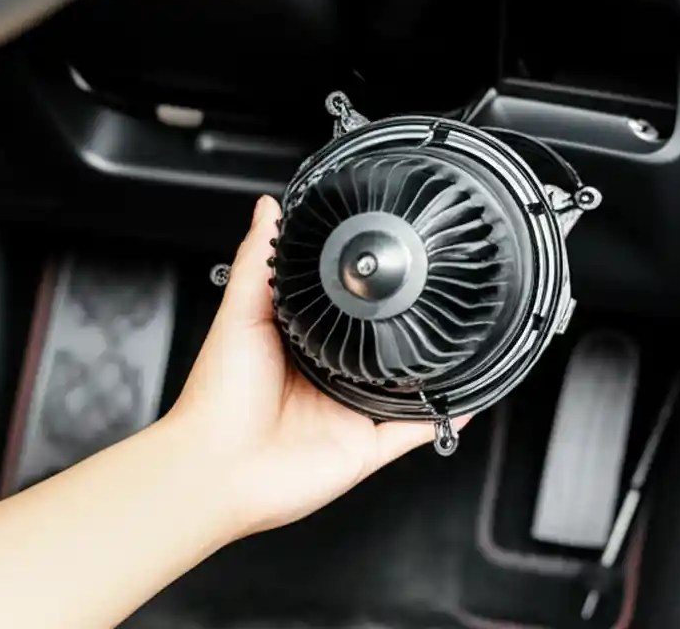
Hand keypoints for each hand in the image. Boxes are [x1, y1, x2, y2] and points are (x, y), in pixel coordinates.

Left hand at [169, 196, 466, 538]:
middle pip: (376, 350)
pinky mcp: (364, 448)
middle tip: (433, 298)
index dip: (363, 293)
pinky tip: (463, 398)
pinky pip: (413, 431)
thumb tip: (267, 211)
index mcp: (298, 349)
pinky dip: (441, 417)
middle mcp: (327, 382)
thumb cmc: (217, 398)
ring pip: (402, 390)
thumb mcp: (239, 314)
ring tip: (455, 341)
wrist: (216, 467)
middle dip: (401, 330)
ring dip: (428, 371)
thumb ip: (258, 263)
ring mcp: (348, 415)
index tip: (388, 266)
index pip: (340, 313)